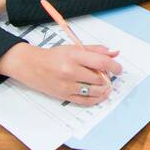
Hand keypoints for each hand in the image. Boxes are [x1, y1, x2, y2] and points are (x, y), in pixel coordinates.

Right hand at [0, 42, 122, 105]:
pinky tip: (100, 95)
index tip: (119, 69)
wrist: (31, 65)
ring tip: (105, 86)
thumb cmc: (53, 56)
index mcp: (74, 56)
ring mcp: (67, 85)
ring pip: (94, 91)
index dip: (115, 67)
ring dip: (104, 89)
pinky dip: (96, 99)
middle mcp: (70, 71)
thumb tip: (115, 53)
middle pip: (99, 78)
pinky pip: (85, 101)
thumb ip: (95, 50)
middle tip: (107, 76)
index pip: (101, 62)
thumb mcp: (74, 48)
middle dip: (107, 78)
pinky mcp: (64, 95)